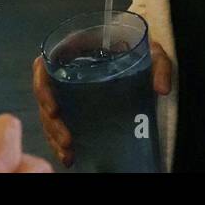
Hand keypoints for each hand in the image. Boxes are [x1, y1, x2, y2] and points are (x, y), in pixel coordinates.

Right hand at [33, 40, 171, 167]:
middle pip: (46, 95)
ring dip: (54, 135)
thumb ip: (159, 64)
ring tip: (68, 152)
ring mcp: (71, 88)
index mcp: (76, 49)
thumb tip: (162, 89)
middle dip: (51, 122)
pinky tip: (70, 156)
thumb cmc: (142, 47)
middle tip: (67, 140)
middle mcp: (68, 69)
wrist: (144, 55)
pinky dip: (60, 139)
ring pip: (49, 112)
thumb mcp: (152, 51)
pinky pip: (60, 121)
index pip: (45, 64)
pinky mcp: (77, 104)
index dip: (43, 87)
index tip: (53, 110)